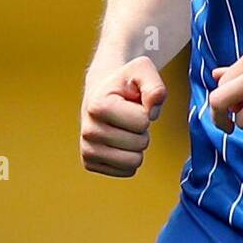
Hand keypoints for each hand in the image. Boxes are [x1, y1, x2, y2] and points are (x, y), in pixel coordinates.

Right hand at [80, 56, 166, 176]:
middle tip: (130, 118)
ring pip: (134, 162)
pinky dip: (129, 157)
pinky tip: (119, 142)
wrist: (101, 93)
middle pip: (140, 144)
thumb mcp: (142, 71)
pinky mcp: (90, 163)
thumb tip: (152, 111)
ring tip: (125, 130)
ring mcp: (87, 149)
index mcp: (98, 106)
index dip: (146, 113)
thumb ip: (155, 86)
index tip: (133, 104)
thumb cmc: (124, 83)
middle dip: (142, 131)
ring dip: (137, 146)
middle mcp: (88, 130)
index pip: (143, 122)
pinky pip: (126, 171)